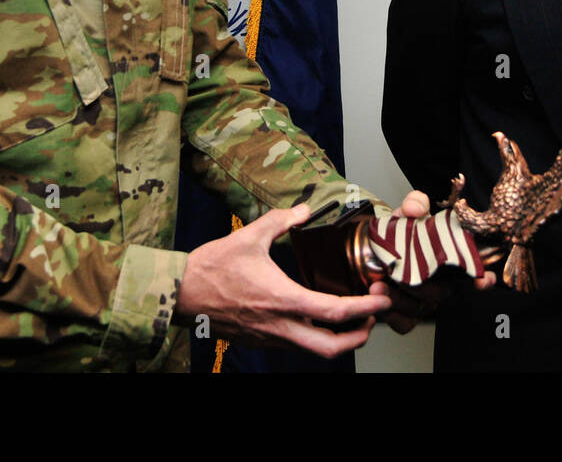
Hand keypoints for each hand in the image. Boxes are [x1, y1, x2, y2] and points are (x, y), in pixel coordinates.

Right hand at [174, 204, 390, 357]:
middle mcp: (280, 326)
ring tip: (350, 315)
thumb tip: (303, 210)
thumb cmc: (212, 267)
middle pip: (331, 348)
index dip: (365, 309)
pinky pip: (296, 345)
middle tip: (371, 317)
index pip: (334, 313)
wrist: (180, 293)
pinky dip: (315, 336)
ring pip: (314, 350)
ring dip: (338, 337)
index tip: (381, 299)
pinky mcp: (260, 340)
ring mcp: (269, 337)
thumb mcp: (248, 236)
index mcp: (283, 300)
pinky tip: (316, 316)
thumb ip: (280, 221)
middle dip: (359, 336)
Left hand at [369, 190, 496, 333]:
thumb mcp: (409, 210)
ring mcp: (424, 300)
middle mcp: (439, 282)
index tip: (484, 280)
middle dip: (420, 286)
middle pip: (441, 292)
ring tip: (379, 287)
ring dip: (399, 300)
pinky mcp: (406, 314)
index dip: (484, 279)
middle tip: (396, 275)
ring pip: (420, 309)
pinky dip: (392, 316)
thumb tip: (415, 209)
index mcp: (447, 258)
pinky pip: (404, 324)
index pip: (476, 272)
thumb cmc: (402, 230)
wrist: (376, 246)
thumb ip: (416, 203)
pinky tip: (379, 304)